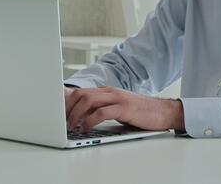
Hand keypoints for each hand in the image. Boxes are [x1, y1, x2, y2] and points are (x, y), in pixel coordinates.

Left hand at [64, 86, 184, 132]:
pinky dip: (90, 120)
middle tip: (62, 123)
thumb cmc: (140, 112)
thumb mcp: (117, 107)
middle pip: (81, 95)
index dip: (66, 103)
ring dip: (76, 115)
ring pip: (88, 101)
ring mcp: (117, 98)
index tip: (58, 115)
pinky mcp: (124, 108)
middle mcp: (110, 92)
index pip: (81, 92)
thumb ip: (101, 108)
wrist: (163, 111)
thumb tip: (81, 117)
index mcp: (107, 91)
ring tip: (71, 126)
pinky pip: (101, 112)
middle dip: (67, 109)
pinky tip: (86, 128)